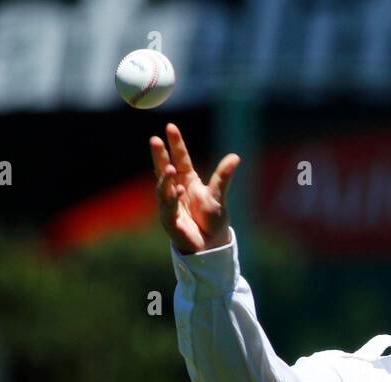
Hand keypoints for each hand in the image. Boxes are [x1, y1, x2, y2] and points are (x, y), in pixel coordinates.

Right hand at [150, 123, 239, 254]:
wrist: (211, 245)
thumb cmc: (213, 220)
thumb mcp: (219, 195)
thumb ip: (223, 176)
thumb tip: (235, 157)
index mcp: (188, 180)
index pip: (180, 158)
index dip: (175, 143)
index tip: (170, 127)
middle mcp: (176, 189)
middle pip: (165, 168)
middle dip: (160, 155)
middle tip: (155, 139)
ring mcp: (170, 204)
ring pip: (164, 187)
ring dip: (165, 178)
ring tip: (170, 168)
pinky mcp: (170, 220)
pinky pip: (168, 207)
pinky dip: (171, 199)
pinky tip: (177, 190)